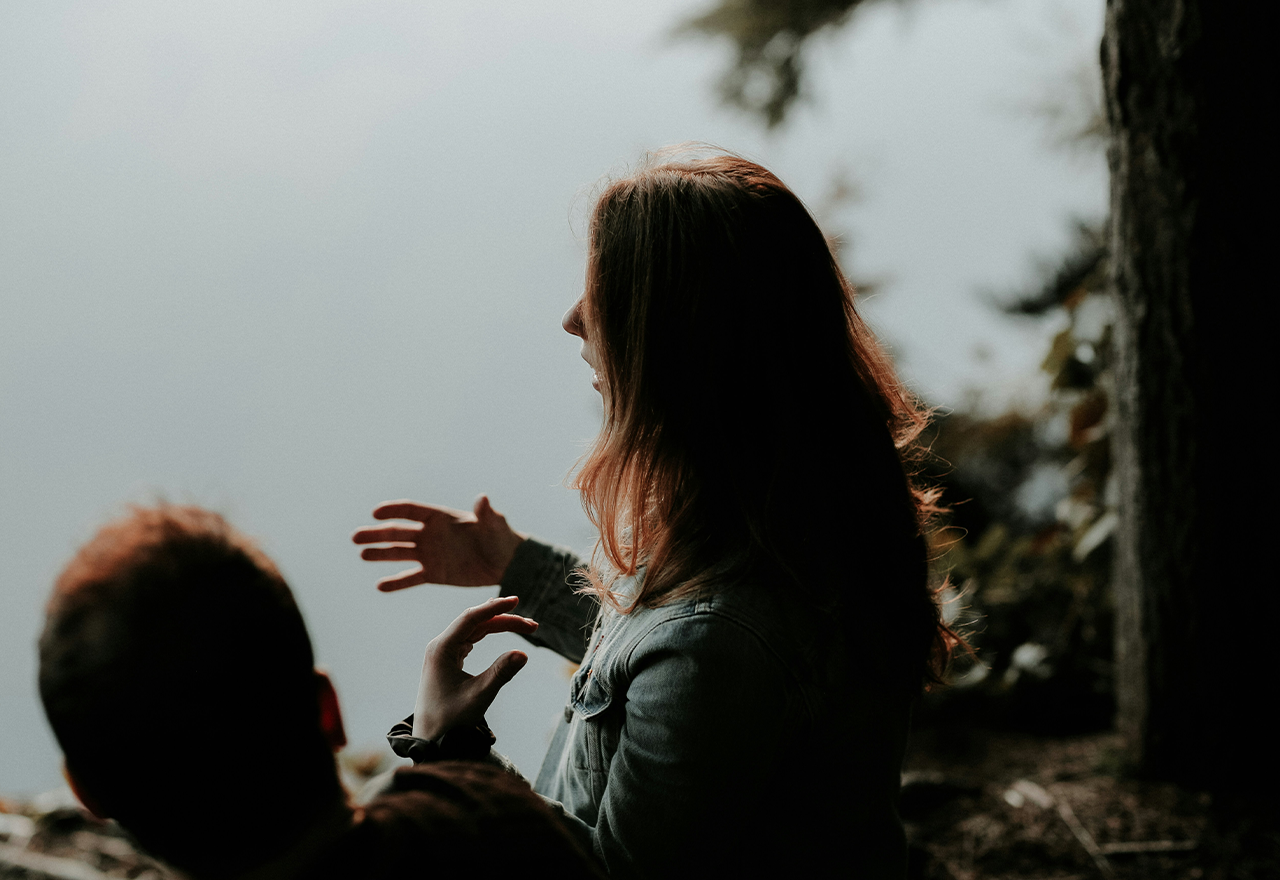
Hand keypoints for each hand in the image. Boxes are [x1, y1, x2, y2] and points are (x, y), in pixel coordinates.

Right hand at [352, 496, 525, 590]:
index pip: (411, 510)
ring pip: (400, 554)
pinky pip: (411, 578)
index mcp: (441, 518)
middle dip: (377, 534)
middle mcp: (430, 534)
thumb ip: (486, 514)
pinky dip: (396, 582)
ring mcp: (429, 554)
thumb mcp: (494, 524)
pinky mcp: (433, 574)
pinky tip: (380, 585)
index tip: (376, 513)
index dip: (393, 510)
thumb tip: (483, 499)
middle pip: (398, 532)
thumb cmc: (501, 538)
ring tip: (362, 555)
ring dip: (380, 554)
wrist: (505, 563)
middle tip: (355, 537)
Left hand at [413, 595, 536, 740]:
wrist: (430, 740)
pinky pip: (470, 639)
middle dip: (504, 620)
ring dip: (499, 626)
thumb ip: (500, 673)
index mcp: (441, 649)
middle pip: (475, 622)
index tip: (516, 601)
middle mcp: (440, 646)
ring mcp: (443, 653)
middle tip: (533, 626)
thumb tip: (523, 653)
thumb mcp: (479, 696)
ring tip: (526, 627)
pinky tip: (500, 629)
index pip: (471, 618)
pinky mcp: (448, 661)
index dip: (494, 608)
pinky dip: (488, 634)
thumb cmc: (450, 721)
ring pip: (474, 630)